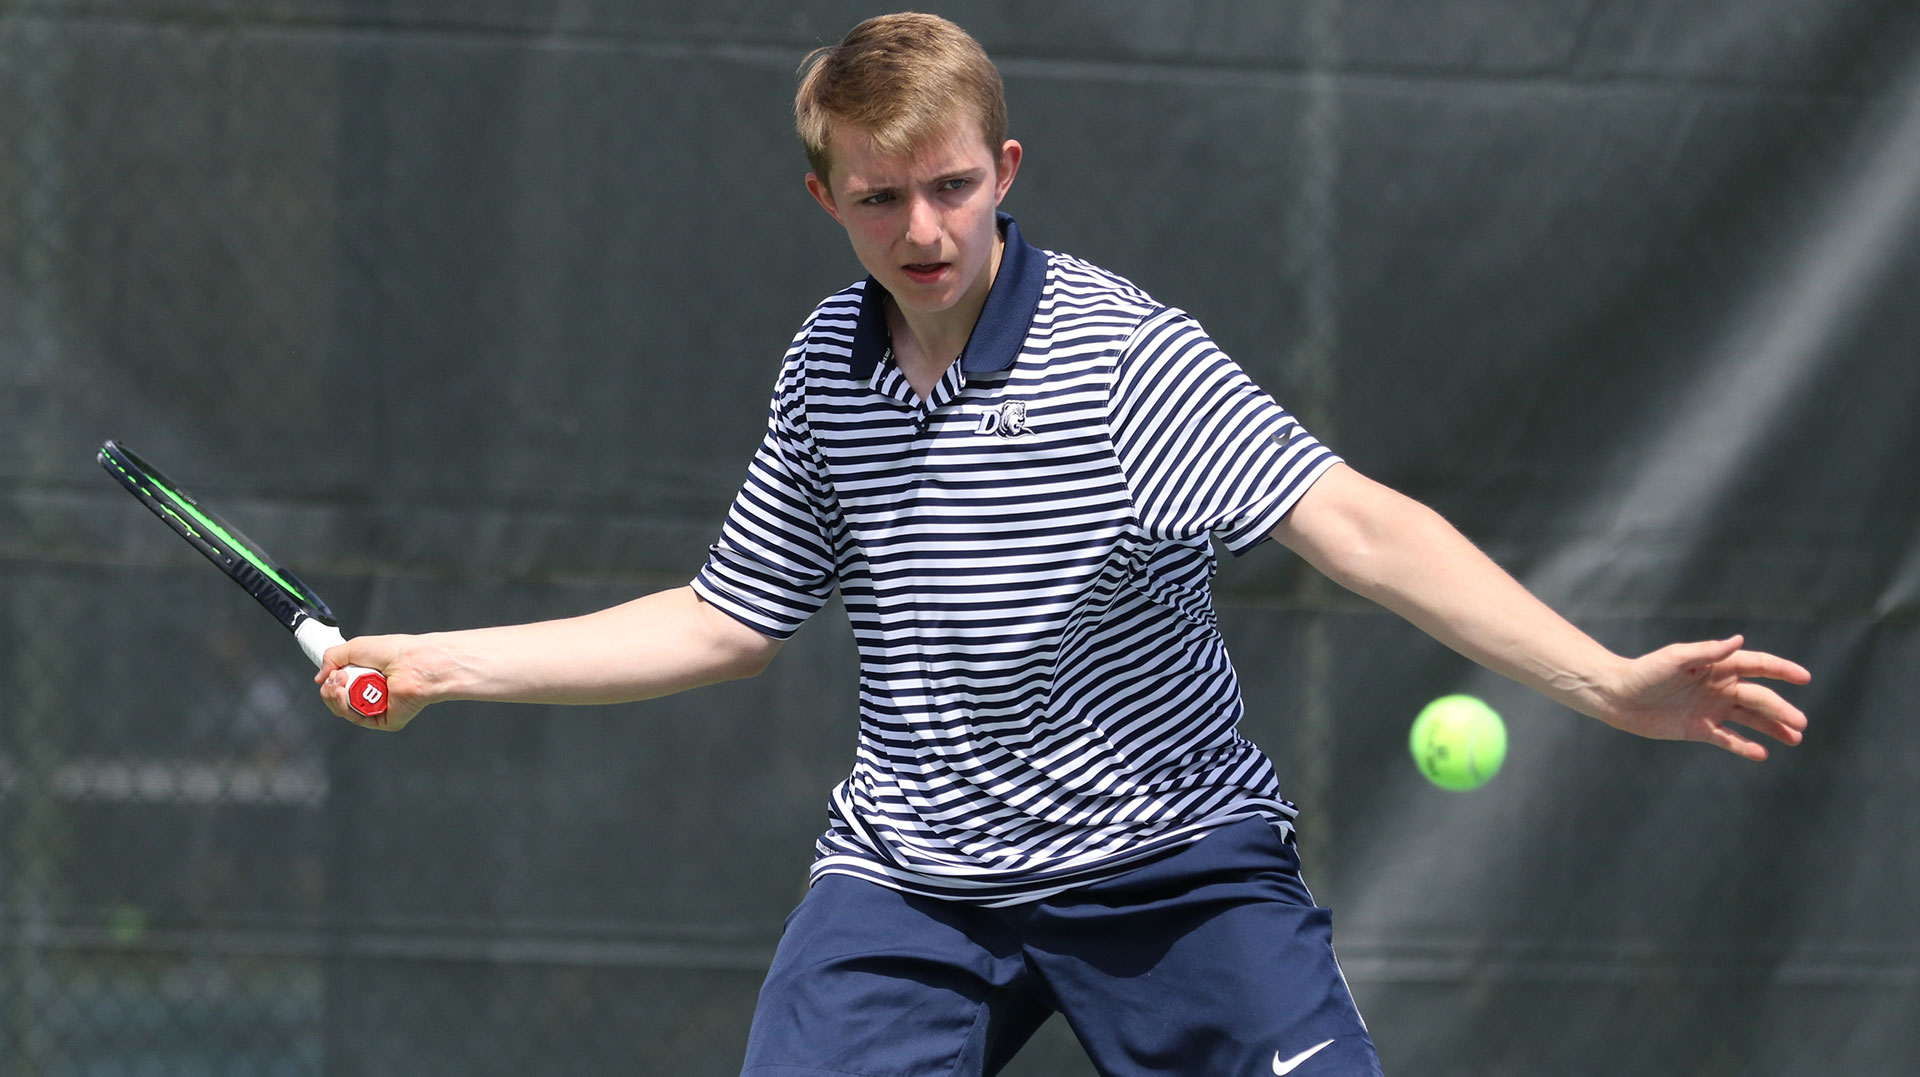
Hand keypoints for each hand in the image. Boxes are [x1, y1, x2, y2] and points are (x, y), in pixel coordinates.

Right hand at [315, 634, 437, 731]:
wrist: (413, 662)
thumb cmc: (394, 651)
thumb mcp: (354, 647)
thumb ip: (331, 658)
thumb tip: (320, 677)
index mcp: (367, 676)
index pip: (339, 687)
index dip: (330, 682)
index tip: (328, 673)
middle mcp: (372, 693)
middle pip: (338, 701)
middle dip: (329, 690)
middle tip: (336, 677)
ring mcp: (378, 708)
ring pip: (344, 711)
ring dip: (334, 697)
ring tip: (340, 683)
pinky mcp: (385, 720)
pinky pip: (359, 720)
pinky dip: (347, 708)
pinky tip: (345, 694)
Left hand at [1597, 636, 1809, 759]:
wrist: (1617, 697)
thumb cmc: (1644, 672)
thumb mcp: (1675, 659)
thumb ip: (1707, 652)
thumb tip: (1739, 641)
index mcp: (1717, 666)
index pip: (1757, 666)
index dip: (1782, 670)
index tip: (1804, 677)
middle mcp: (1719, 687)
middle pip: (1759, 697)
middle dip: (1781, 709)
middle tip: (1801, 723)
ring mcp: (1711, 708)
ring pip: (1750, 719)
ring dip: (1772, 728)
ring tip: (1795, 738)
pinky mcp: (1700, 729)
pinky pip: (1728, 739)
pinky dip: (1745, 746)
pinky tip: (1762, 753)